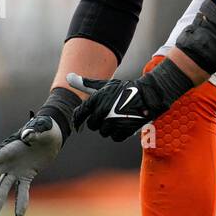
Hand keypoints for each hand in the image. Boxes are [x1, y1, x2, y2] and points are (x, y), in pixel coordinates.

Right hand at [0, 115, 62, 215]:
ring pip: (4, 186)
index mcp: (10, 147)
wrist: (52, 135)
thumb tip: (27, 135)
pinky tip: (19, 214)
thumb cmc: (45, 127)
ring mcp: (16, 169)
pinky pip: (22, 189)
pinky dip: (21, 201)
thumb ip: (34, 131)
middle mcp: (9, 160)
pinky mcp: (26, 176)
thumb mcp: (42, 127)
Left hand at [68, 59, 193, 141]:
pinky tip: (123, 125)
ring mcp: (113, 122)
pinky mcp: (124, 130)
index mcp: (96, 100)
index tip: (79, 123)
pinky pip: (114, 138)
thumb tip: (68, 77)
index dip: (78, 120)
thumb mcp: (105, 85)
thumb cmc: (125, 90)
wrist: (148, 95)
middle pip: (92, 125)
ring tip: (117, 119)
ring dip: (109, 128)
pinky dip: (119, 133)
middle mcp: (103, 111)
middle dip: (98, 122)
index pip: (79, 114)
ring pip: (103, 132)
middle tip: (108, 116)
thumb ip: (86, 84)